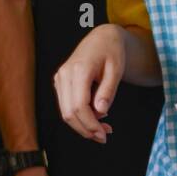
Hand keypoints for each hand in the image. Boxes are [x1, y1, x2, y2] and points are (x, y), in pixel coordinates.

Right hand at [54, 24, 124, 142]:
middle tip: (103, 137)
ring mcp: (60, 78)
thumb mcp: (116, 70)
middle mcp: (64, 74)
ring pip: (65, 111)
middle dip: (85, 129)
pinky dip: (79, 116)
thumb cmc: (111, 52)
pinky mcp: (60, 82)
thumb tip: (101, 111)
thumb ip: (108, 91)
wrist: (101, 39)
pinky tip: (95, 117)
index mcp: (79, 69)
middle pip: (68, 112)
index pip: (78, 105)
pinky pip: (66, 105)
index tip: (103, 135)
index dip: (90, 124)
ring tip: (102, 128)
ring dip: (82, 125)